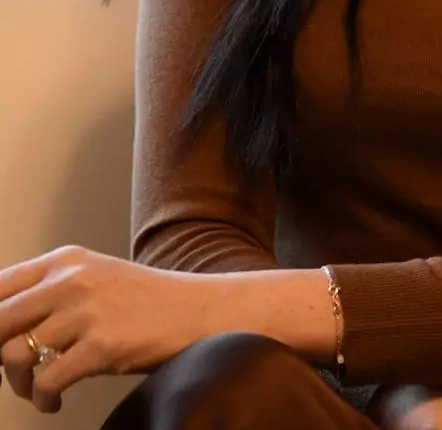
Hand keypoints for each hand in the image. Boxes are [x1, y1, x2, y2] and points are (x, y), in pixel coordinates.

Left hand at [0, 246, 216, 411]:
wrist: (201, 311)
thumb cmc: (147, 303)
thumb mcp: (95, 281)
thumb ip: (49, 294)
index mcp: (66, 261)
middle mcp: (72, 279)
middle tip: (4, 372)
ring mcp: (86, 311)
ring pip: (13, 355)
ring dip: (18, 383)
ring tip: (36, 388)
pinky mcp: (101, 345)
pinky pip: (45, 381)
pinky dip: (42, 398)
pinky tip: (54, 401)